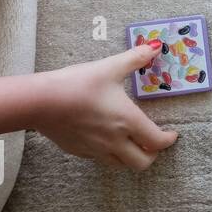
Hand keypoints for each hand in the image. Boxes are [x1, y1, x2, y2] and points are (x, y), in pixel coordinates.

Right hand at [35, 44, 178, 169]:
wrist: (39, 101)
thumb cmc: (78, 83)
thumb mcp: (110, 67)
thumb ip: (135, 58)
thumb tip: (154, 46)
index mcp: (127, 121)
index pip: (157, 141)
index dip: (168, 140)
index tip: (172, 134)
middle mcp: (114, 141)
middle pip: (142, 162)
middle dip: (152, 154)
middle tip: (153, 141)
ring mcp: (95, 149)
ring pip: (121, 164)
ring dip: (131, 156)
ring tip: (132, 142)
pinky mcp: (78, 151)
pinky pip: (100, 159)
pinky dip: (111, 154)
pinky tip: (106, 139)